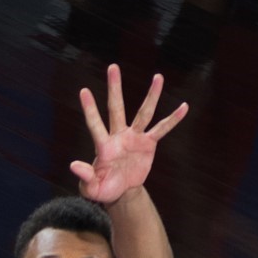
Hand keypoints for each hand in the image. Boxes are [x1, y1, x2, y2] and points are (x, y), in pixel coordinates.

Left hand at [70, 66, 187, 204]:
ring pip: (144, 113)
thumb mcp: (91, 187)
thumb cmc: (102, 188)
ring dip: (152, 96)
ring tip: (158, 77)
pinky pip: (162, 129)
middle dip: (115, 88)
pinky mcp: (148, 144)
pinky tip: (184, 107)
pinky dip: (173, 120)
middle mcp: (118, 136)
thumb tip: (73, 165)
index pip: (95, 124)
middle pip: (116, 108)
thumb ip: (84, 176)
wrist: (121, 192)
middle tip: (113, 66)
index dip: (90, 109)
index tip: (84, 90)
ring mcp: (134, 138)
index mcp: (103, 146)